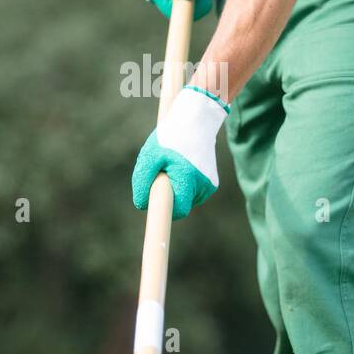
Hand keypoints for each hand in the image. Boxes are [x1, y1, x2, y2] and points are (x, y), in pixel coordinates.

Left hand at [132, 85, 229, 219]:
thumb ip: (142, 181)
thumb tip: (142, 203)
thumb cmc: (171, 136)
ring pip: (185, 199)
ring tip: (173, 164)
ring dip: (176, 189)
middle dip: (167, 196)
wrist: (197, 119)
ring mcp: (209, 184)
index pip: (176, 211)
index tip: (158, 234)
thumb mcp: (150, 155)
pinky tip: (183, 166)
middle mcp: (202, 184)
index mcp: (187, 178)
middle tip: (160, 175)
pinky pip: (192, 192)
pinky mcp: (211, 183)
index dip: (165, 218)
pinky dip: (184, 184)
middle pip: (179, 205)